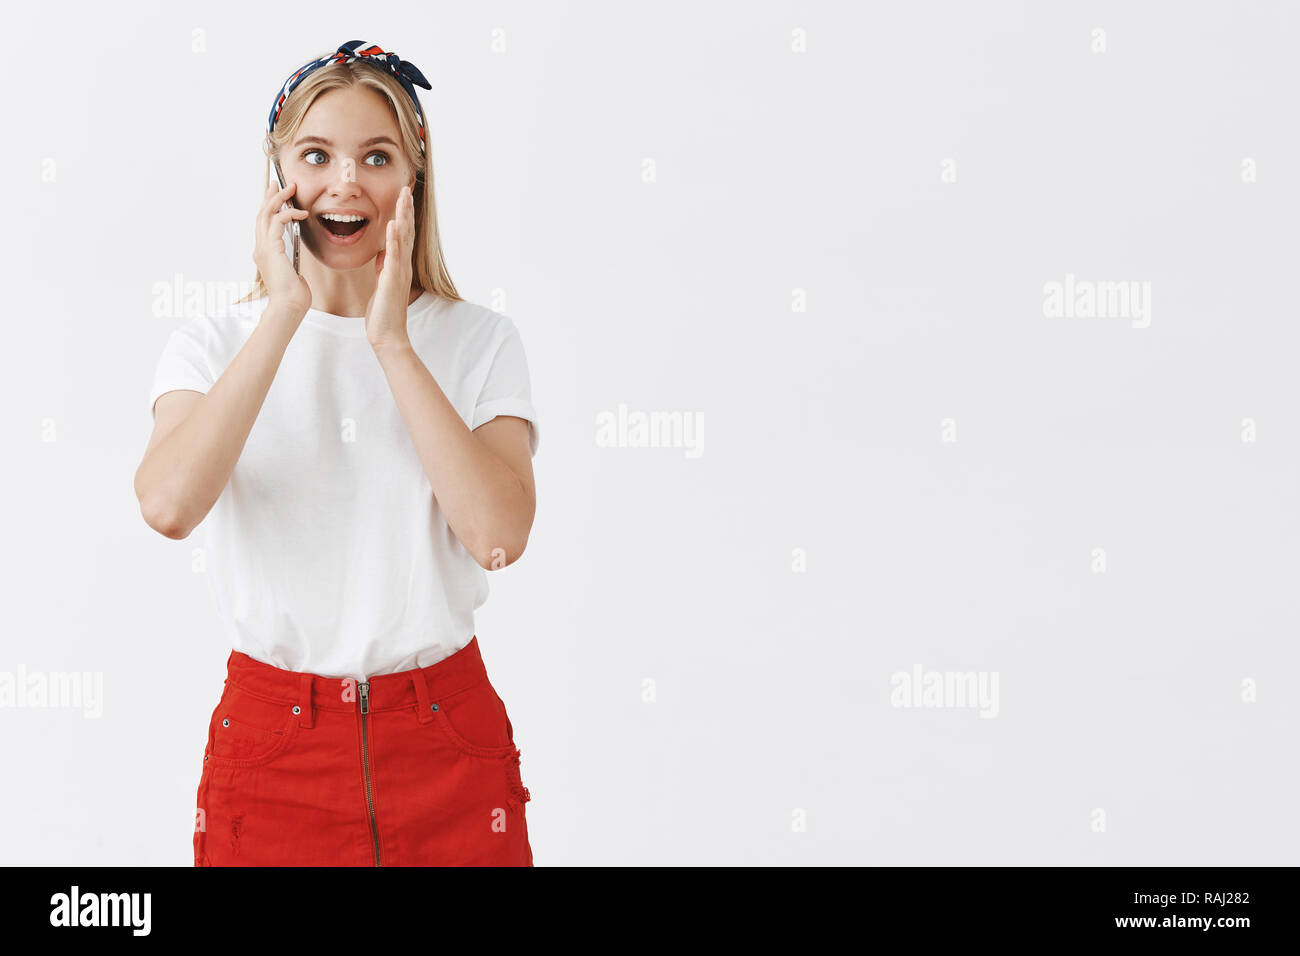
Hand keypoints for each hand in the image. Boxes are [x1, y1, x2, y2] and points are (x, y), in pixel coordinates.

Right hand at [254, 179, 311, 317]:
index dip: (270, 207)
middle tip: (279, 183)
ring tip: (290, 188)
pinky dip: (289, 214)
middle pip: (262, 214)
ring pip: (267, 214)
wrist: (289, 306)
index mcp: (265, 253)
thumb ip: (291, 264)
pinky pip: (277, 222)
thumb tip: (295, 262)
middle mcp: (261, 248)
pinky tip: (301, 212)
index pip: (264, 224)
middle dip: (271, 196)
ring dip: (279, 199)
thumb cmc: (293, 295)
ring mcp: (264, 248)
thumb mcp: (293, 274)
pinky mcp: (271, 249)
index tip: (278, 195)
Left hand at [364, 185, 416, 351]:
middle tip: (406, 188)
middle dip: (405, 209)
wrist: (387, 334)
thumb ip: (384, 266)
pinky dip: (394, 239)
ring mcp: (399, 272)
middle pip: (407, 232)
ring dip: (403, 217)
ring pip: (403, 239)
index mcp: (399, 266)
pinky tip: (393, 225)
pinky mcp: (392, 280)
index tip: (402, 197)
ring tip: (403, 198)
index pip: (402, 235)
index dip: (402, 215)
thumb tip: (384, 252)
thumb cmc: (383, 312)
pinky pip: (394, 256)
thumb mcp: (382, 283)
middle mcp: (403, 265)